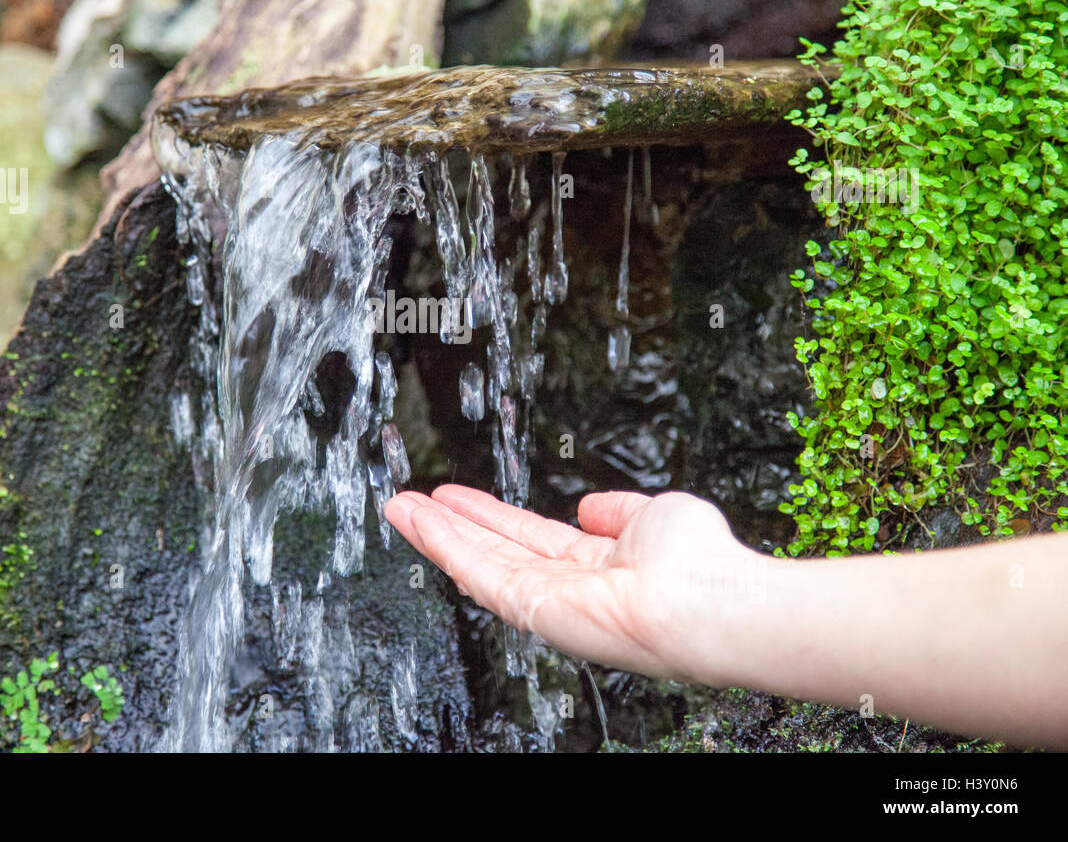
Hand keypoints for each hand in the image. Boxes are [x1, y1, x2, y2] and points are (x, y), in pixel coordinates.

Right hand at [384, 484, 754, 681]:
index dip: (490, 516)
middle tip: (410, 502)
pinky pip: (480, 573)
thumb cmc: (700, 562)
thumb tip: (590, 506)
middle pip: (493, 552)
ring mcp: (547, 602)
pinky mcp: (533, 609)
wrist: (709, 599)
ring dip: (435, 534)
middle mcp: (566, 588)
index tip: (456, 497)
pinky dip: (446, 545)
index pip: (528, 538)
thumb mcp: (653, 516)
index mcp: (594, 566)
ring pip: (477, 563)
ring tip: (400, 506)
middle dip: (450, 526)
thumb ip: (618, 512)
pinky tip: (421, 523)